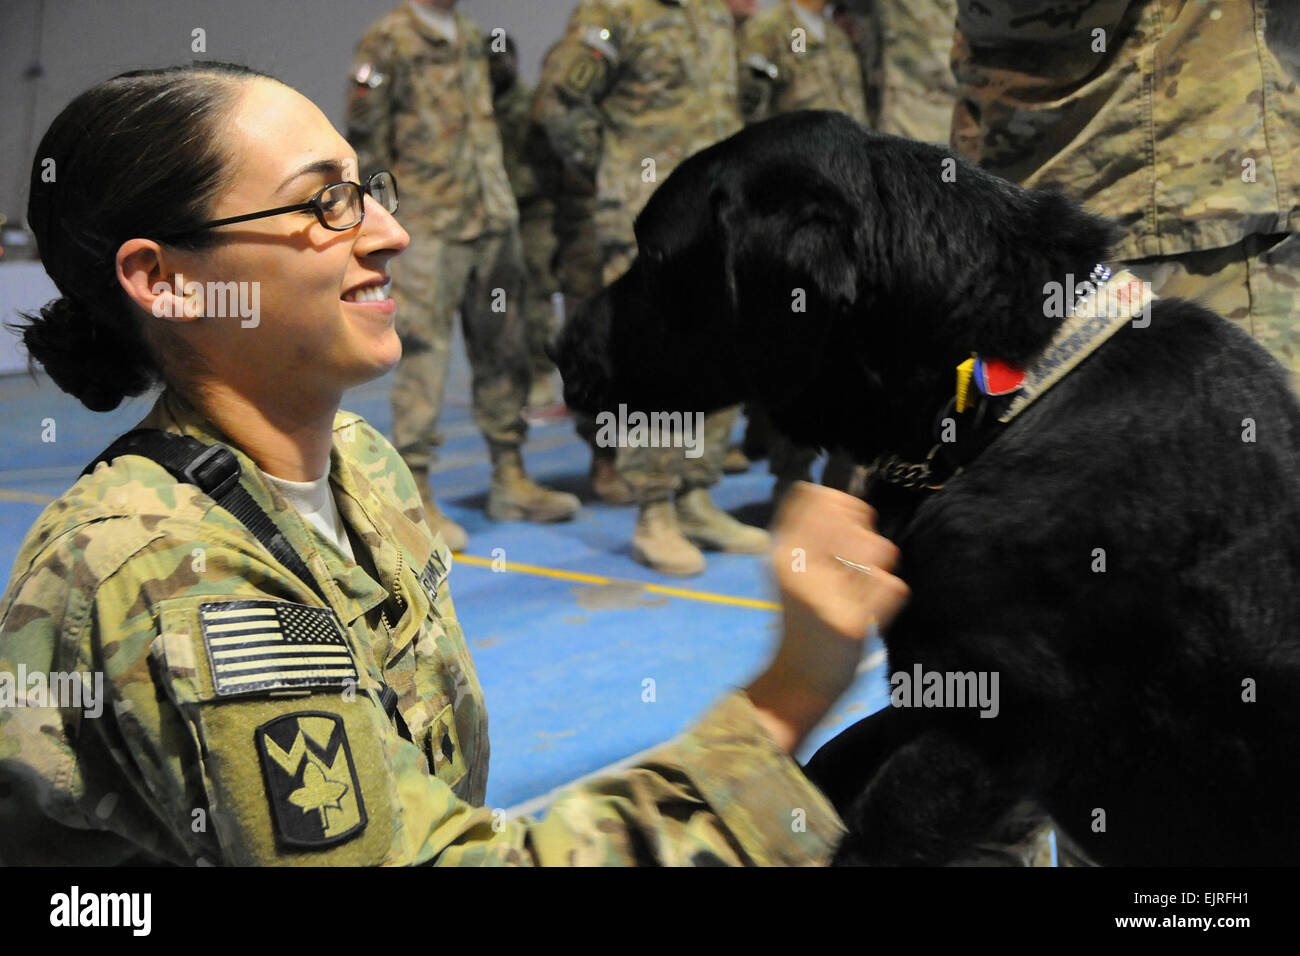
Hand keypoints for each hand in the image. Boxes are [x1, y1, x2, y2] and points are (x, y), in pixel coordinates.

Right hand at [746, 482, 909, 751]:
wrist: (799, 679)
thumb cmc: (802, 618)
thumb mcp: (790, 568)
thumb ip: (808, 531)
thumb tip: (839, 496)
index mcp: (782, 551)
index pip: (819, 496)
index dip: (844, 507)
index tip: (846, 531)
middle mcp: (799, 567)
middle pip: (858, 519)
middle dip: (866, 539)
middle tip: (854, 567)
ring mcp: (824, 595)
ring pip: (880, 549)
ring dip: (879, 569)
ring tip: (861, 589)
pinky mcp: (849, 624)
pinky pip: (893, 586)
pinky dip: (888, 600)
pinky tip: (868, 614)